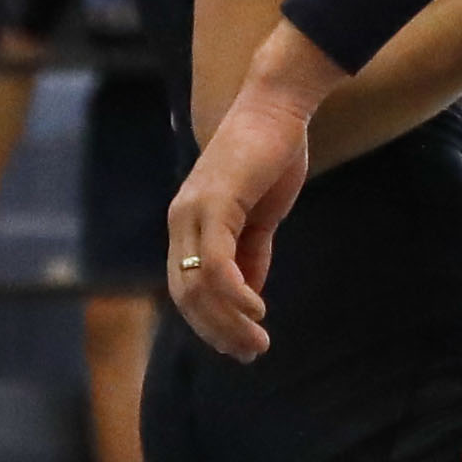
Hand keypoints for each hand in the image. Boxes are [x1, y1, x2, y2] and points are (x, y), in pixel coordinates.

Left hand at [166, 74, 318, 354]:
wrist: (279, 107)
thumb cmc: (272, 155)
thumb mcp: (261, 216)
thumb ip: (251, 252)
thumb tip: (250, 295)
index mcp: (189, 224)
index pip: (185, 288)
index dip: (209, 324)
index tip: (238, 348)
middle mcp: (181, 220)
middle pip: (185, 296)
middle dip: (218, 332)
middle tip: (250, 354)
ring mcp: (193, 211)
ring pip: (198, 286)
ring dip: (228, 322)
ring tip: (257, 342)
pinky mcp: (215, 203)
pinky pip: (217, 264)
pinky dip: (235, 294)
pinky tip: (256, 310)